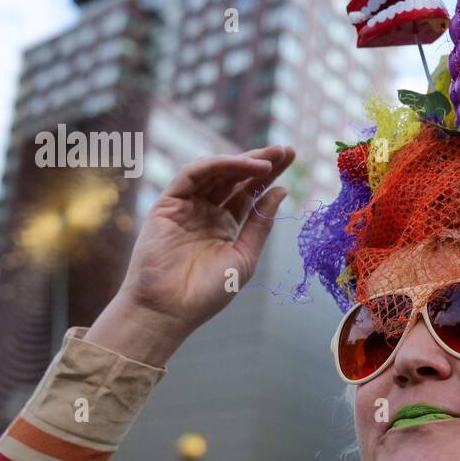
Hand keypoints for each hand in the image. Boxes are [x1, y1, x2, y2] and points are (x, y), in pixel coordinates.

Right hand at [96, 146, 294, 356]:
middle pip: (235, 178)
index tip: (292, 158)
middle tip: (286, 150)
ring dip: (243, 160)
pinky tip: (244, 165)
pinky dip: (218, 165)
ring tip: (272, 157)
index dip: (270, 175)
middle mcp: (205, 211)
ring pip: (216, 172)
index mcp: (224, 225)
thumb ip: (261, 223)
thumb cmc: (207, 292)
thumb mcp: (244, 256)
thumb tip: (282, 191)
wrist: (170, 310)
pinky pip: (193, 175)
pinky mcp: (167, 204)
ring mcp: (186, 206)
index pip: (249, 192)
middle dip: (261, 162)